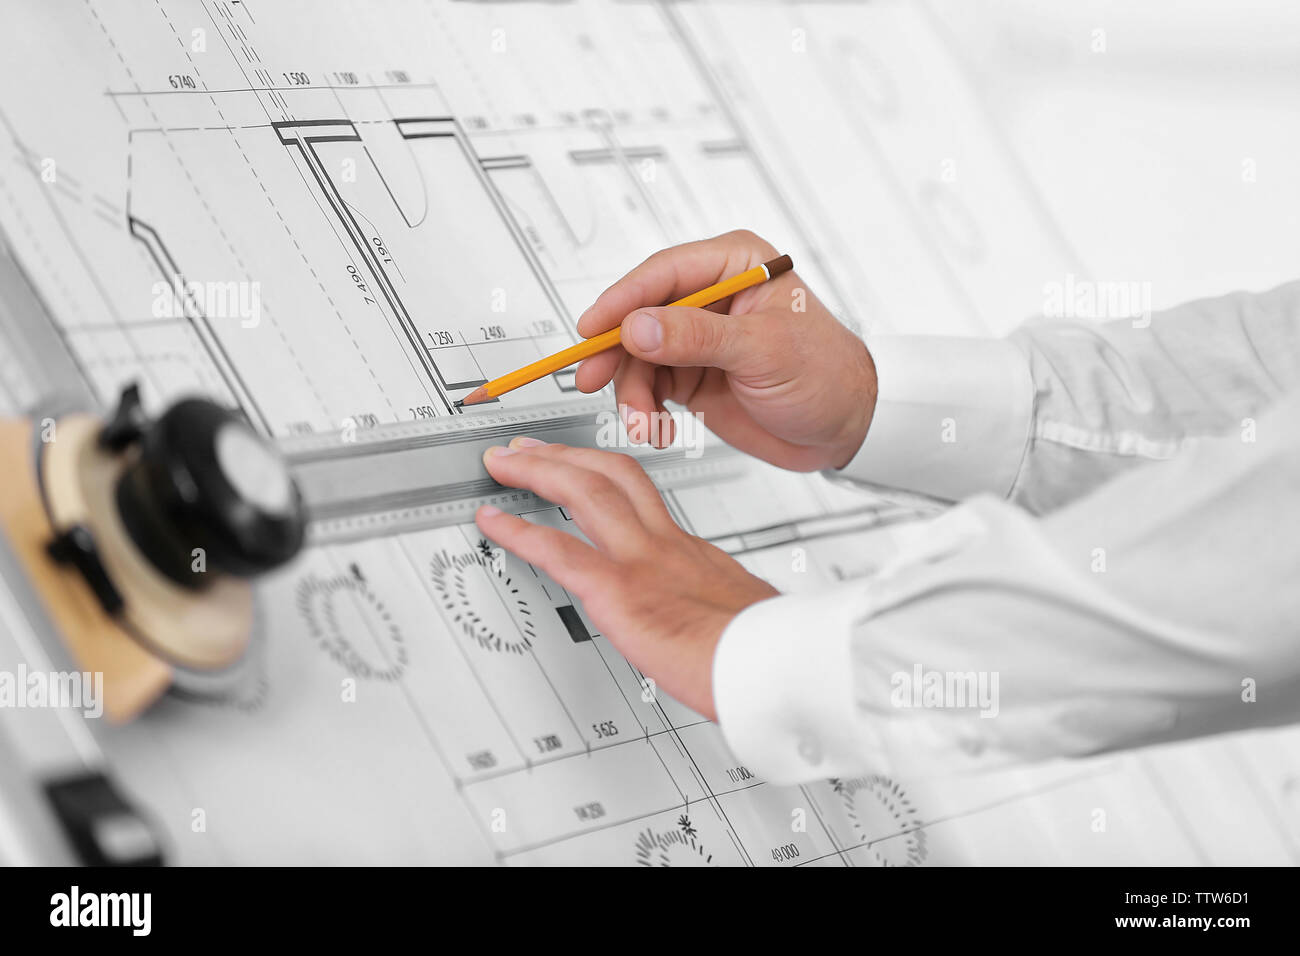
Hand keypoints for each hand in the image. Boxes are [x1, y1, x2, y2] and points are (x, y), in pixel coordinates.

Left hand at [475, 437, 778, 719]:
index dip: (605, 473)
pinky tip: (492, 522)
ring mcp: (642, 562)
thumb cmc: (772, 651)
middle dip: (567, 455)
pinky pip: (557, 550)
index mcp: (693, 553)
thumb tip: (732, 621)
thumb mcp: (751, 614)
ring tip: (504, 464)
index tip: (582, 469)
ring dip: (538, 471)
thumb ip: (727, 609)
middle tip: (530, 447)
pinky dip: (518, 531)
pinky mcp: (620, 590)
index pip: (643, 496)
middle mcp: (666, 546)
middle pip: (612, 474)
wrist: (779, 664)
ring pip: (586, 492)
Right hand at [575, 230, 876, 470]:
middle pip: (639, 315)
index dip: (622, 300)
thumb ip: (697, 337)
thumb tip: (640, 326)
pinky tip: (656, 428)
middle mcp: (710, 297)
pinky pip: (648, 386)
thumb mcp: (764, 350)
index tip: (592, 328)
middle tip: (593, 378)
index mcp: (734, 265)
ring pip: (637, 357)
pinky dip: (644, 410)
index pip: (663, 273)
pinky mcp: (691, 374)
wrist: (847, 429)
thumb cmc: (828, 375)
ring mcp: (697, 338)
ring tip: (642, 423)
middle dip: (616, 352)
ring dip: (632, 392)